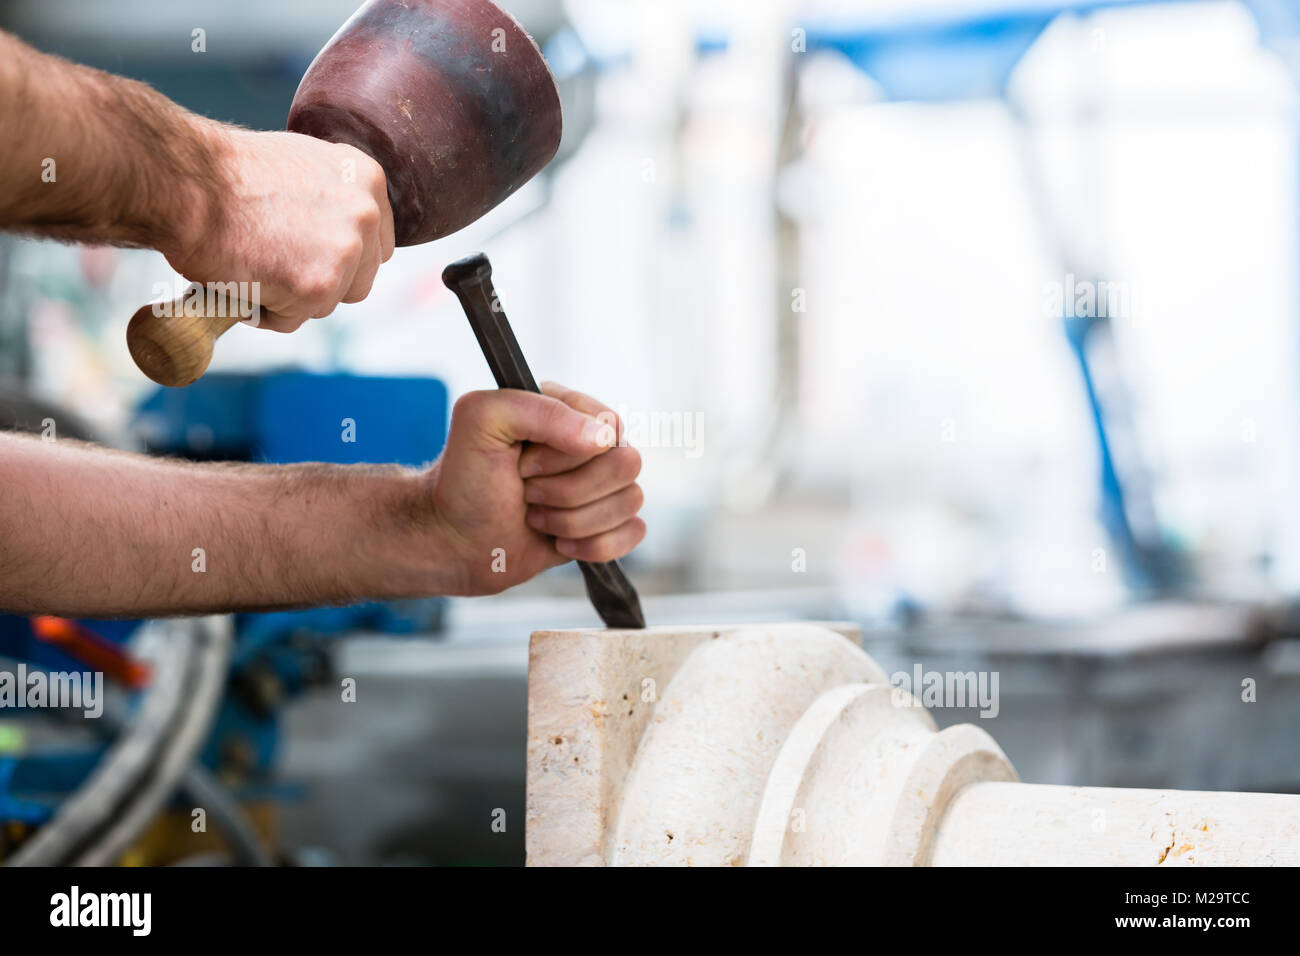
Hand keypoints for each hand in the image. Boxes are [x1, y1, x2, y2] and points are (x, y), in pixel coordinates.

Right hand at [165, 125, 394, 330]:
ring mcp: (344, 253)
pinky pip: (291, 320)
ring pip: (326, 303)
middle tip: (275, 268)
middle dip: (320, 284)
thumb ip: (330, 199)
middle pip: (358, 281)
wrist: (186, 181)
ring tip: (250, 267)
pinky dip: (261, 311)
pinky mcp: (316, 287)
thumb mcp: (298, 167)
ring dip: (288, 298)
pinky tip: (239, 279)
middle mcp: (366, 215)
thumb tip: (335, 235)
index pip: (374, 245)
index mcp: (366, 179)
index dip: (340, 259)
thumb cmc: (224, 173)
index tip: (308, 258)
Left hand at [420, 383, 645, 595]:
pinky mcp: (603, 522)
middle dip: (570, 491)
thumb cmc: (462, 480)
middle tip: (528, 494)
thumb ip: (540, 410)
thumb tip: (604, 438)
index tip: (522, 466)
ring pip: (631, 500)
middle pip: (627, 464)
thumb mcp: (481, 421)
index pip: (609, 425)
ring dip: (575, 520)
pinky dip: (597, 545)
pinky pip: (635, 531)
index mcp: (566, 408)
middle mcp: (589, 443)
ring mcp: (599, 484)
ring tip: (536, 518)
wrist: (451, 542)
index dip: (567, 455)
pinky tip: (560, 543)